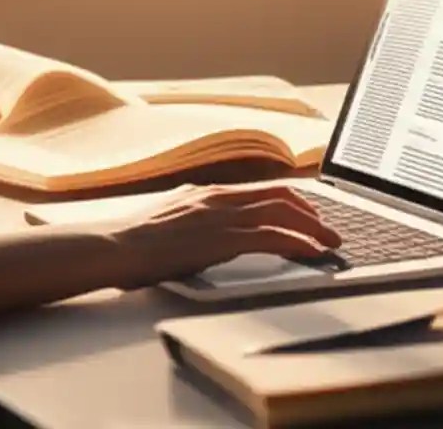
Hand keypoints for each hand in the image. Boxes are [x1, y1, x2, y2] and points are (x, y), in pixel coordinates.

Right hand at [108, 183, 342, 288]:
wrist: (111, 248)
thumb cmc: (132, 243)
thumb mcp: (170, 220)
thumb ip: (195, 218)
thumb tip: (211, 229)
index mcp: (208, 194)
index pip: (263, 189)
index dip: (293, 202)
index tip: (309, 215)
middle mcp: (219, 199)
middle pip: (280, 197)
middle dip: (311, 213)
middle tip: (329, 231)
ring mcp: (221, 217)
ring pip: (282, 213)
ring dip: (313, 228)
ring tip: (330, 244)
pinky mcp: (221, 239)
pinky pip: (271, 238)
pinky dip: (297, 243)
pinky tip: (311, 253)